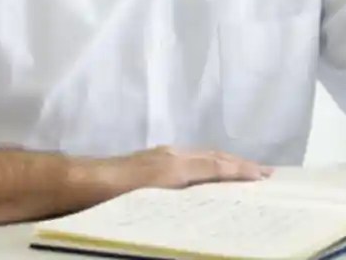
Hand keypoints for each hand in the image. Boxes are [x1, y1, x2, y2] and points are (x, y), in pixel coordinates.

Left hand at [68, 146, 271, 206]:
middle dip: (239, 164)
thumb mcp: (158, 187)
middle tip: (263, 171)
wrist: (80, 182)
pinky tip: (203, 173)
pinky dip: (205, 165)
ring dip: (224, 163)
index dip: (242, 170)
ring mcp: (159, 158)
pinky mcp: (149, 164)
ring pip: (200, 158)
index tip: (265, 175)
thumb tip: (222, 169)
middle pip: (212, 157)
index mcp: (177, 163)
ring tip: (241, 171)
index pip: (217, 164)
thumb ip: (191, 178)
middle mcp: (172, 156)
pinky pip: (186, 161)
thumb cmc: (115, 191)